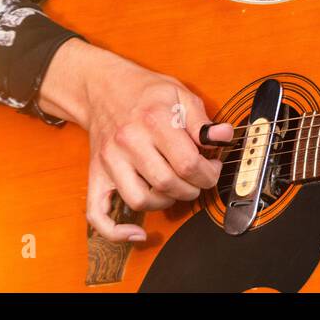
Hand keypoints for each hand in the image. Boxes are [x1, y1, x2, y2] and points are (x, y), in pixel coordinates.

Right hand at [41, 38, 234, 241]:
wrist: (103, 87)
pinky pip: (97, 213)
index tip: (212, 168)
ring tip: (176, 189)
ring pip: (140, 200)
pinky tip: (137, 232)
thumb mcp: (180, 94)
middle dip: (192, 188)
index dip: (208, 173)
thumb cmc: (145, 92)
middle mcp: (128, 142)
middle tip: (199, 180)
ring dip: (165, 202)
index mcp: (153, 120)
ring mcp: (109, 161)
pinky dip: (116, 231)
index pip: (187, 163)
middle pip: (167, 183)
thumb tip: (223, 137)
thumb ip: (203, 120)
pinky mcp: (95, 174)